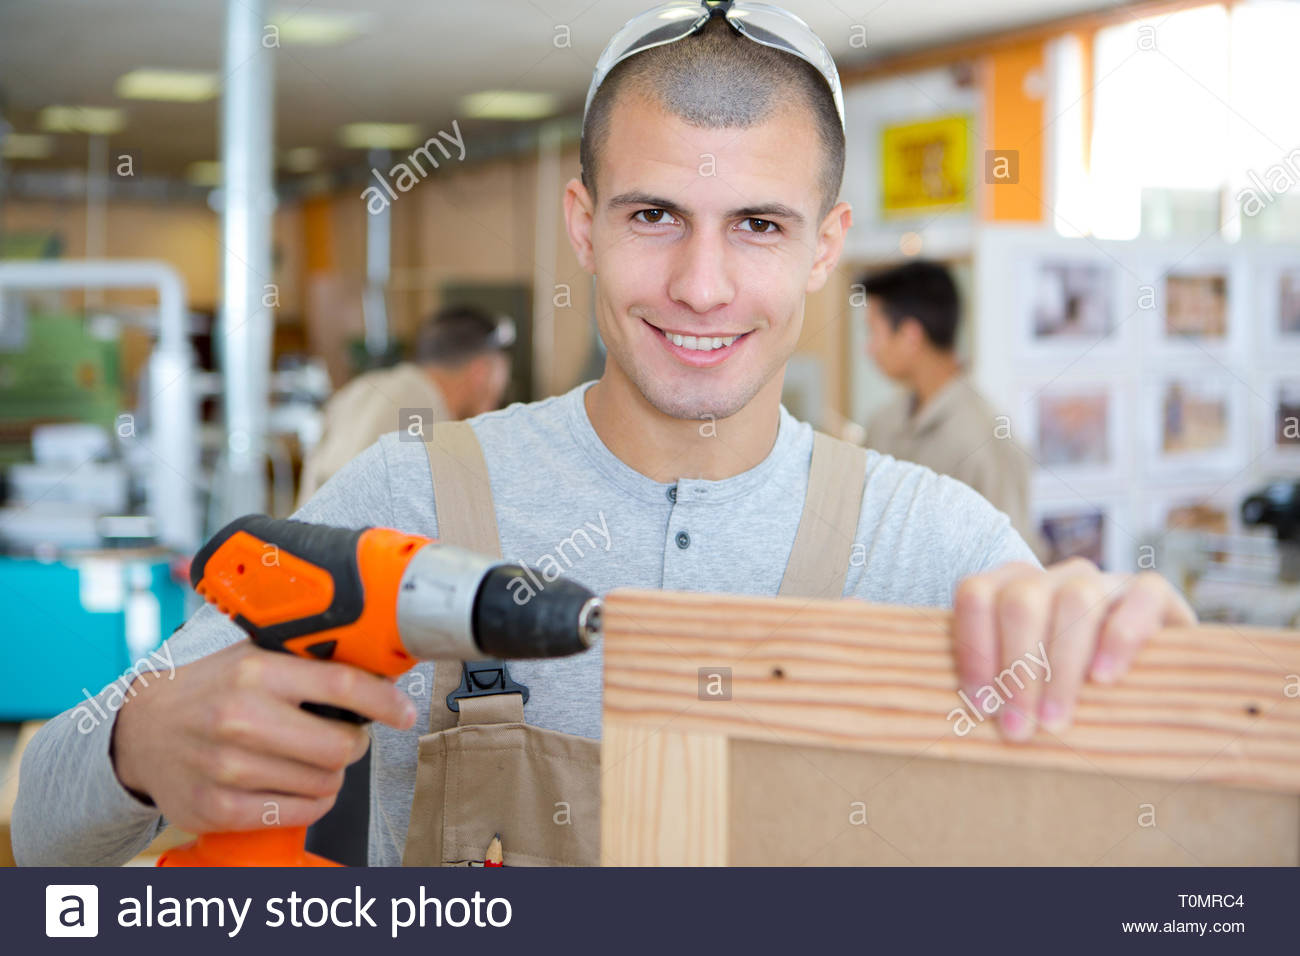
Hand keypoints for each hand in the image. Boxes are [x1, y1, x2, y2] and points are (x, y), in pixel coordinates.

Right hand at [110, 641, 417, 832]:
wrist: (139, 731)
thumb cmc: (206, 689)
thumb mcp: (251, 655)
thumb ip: (304, 656)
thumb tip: (374, 658)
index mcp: (254, 672)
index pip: (341, 685)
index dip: (384, 701)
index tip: (403, 711)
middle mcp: (239, 718)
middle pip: (340, 746)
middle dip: (353, 743)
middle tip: (343, 736)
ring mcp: (226, 768)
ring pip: (323, 783)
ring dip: (329, 774)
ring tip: (308, 758)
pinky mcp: (217, 808)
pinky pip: (297, 814)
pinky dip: (308, 802)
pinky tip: (295, 786)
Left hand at [952, 558, 1195, 741]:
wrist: (1157, 680)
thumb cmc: (1071, 692)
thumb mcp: (1030, 686)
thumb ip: (1000, 685)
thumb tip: (972, 716)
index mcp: (1014, 585)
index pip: (977, 595)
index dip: (974, 648)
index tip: (981, 705)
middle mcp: (1056, 576)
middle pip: (1022, 600)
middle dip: (1017, 669)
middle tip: (1018, 728)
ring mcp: (1106, 580)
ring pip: (1075, 599)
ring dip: (1061, 667)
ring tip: (1054, 720)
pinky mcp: (1155, 593)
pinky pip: (1140, 596)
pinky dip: (1120, 638)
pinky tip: (1104, 679)